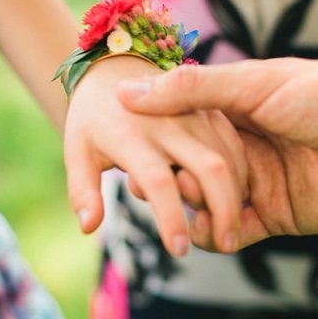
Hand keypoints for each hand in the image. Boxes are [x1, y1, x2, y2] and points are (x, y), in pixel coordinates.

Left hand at [63, 56, 248, 255]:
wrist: (113, 69)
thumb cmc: (92, 120)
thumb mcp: (76, 151)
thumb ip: (82, 190)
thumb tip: (88, 226)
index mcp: (131, 136)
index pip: (157, 182)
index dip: (171, 218)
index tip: (179, 249)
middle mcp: (167, 123)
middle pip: (208, 168)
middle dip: (222, 209)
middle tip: (227, 244)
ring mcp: (193, 114)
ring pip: (228, 157)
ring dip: (236, 195)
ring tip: (233, 229)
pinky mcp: (210, 110)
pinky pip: (234, 144)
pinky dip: (241, 173)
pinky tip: (240, 198)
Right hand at [117, 58, 317, 250]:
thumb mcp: (257, 84)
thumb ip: (195, 90)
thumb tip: (131, 92)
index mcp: (239, 107)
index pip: (183, 124)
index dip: (156, 136)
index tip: (129, 142)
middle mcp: (246, 145)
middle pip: (190, 167)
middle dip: (168, 176)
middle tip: (145, 183)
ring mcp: (261, 182)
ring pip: (207, 201)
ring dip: (188, 206)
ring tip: (178, 204)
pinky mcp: (277, 216)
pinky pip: (234, 230)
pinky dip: (214, 234)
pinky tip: (202, 231)